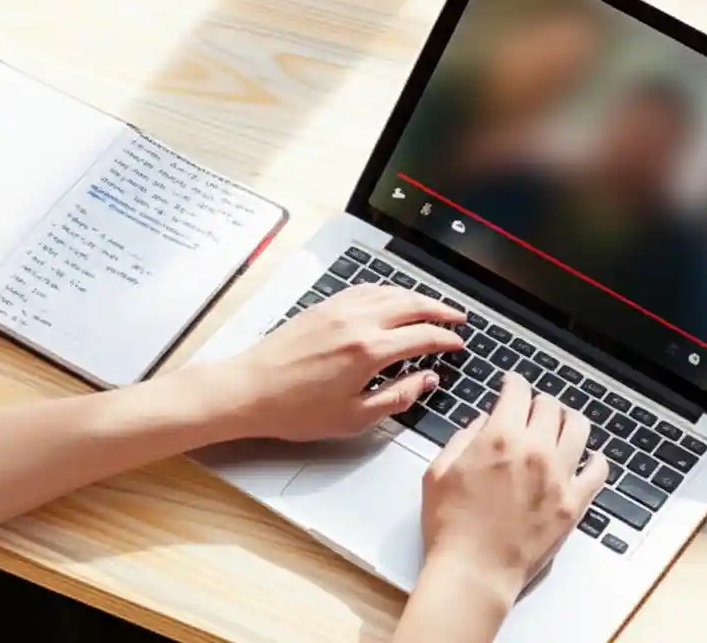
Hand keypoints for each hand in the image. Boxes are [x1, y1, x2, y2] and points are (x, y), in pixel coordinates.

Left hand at [219, 284, 464, 440]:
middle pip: (412, 305)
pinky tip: (393, 298)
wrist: (248, 390)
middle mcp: (357, 322)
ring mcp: (339, 309)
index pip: (423, 336)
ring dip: (417, 297)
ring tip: (433, 306)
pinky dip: (388, 291)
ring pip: (390, 292)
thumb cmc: (295, 409)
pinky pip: (365, 290)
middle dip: (440, 310)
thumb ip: (397, 397)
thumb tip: (426, 381)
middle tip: (457, 318)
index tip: (458, 345)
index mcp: (369, 350)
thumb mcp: (353, 417)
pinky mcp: (324, 307)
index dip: (447, 340)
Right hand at [419, 374, 609, 605]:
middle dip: (538, 401)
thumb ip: (463, 438)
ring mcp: (559, 476)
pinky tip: (588, 457)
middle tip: (532, 408)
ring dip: (569, 419)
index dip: (514, 382)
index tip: (512, 384)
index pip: (518, 392)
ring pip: (579, 428)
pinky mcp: (573, 503)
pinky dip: (595, 458)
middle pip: (550, 406)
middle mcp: (534, 450)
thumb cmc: (451, 527)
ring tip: (563, 423)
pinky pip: (598, 470)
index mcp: (499, 438)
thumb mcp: (438, 472)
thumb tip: (483, 421)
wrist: (473, 572)